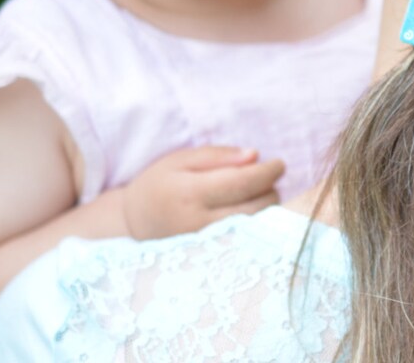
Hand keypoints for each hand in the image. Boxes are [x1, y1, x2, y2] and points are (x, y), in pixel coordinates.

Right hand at [122, 146, 284, 239]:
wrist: (134, 225)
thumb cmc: (160, 185)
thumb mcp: (180, 160)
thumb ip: (218, 156)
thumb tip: (255, 155)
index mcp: (189, 193)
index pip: (242, 182)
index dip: (267, 172)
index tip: (279, 163)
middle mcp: (198, 224)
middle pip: (255, 207)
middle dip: (270, 189)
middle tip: (266, 177)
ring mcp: (206, 246)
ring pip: (256, 227)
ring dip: (268, 208)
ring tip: (258, 193)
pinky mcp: (211, 259)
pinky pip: (247, 241)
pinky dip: (258, 225)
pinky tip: (252, 213)